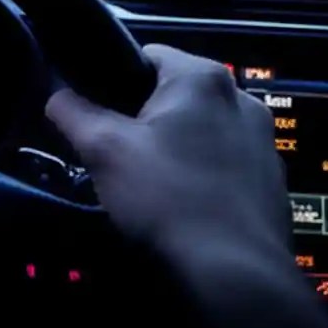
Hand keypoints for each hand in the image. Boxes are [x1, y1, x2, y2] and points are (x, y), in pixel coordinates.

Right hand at [46, 45, 327, 327]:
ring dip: (176, 147)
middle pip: (175, 95)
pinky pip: (225, 164)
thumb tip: (55, 94)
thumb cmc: (165, 196)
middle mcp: (243, 99)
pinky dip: (202, 175)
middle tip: (117, 153)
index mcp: (203, 78)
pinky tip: (183, 204)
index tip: (96, 115)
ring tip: (149, 183)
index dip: (113, 80)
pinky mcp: (272, 181)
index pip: (146, 54)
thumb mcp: (103, 149)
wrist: (233, 272)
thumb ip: (72, 111)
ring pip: (202, 131)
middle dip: (145, 119)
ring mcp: (265, 142)